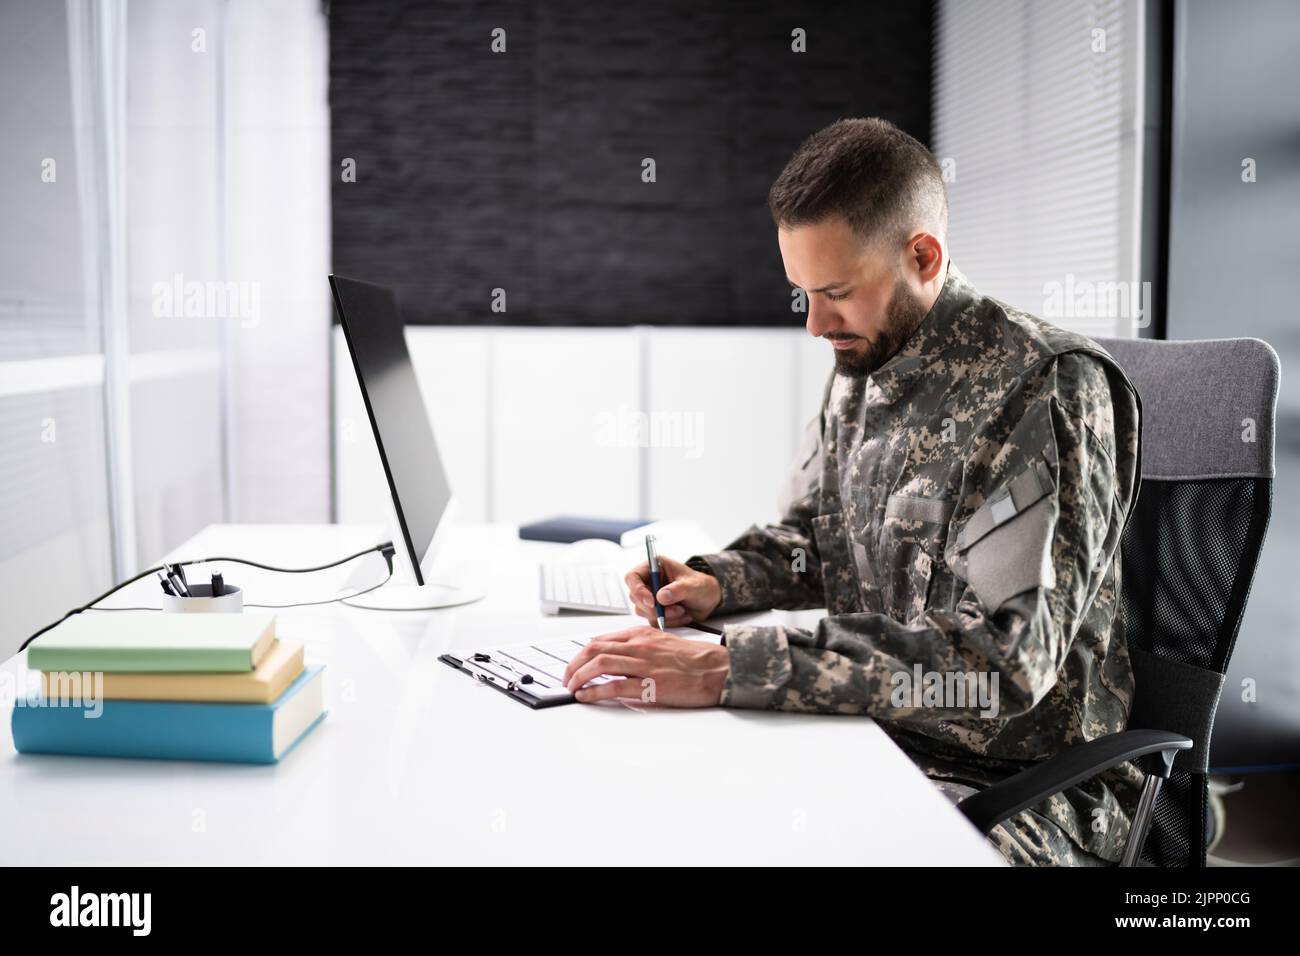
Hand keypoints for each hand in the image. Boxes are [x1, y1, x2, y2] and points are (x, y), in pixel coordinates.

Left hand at [562, 626, 728, 706]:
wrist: (716, 670)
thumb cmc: (692, 659)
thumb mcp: (661, 643)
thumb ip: (638, 647)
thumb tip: (615, 659)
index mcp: (641, 634)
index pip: (601, 640)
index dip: (581, 654)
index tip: (574, 665)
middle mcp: (639, 645)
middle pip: (594, 650)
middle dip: (573, 664)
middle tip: (566, 678)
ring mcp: (644, 664)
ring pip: (599, 664)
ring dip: (578, 677)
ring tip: (571, 688)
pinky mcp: (650, 684)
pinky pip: (614, 686)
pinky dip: (594, 691)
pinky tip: (586, 696)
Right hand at [624, 555, 720, 626]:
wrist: (709, 600)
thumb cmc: (701, 586)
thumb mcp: (693, 585)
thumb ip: (678, 590)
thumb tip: (661, 597)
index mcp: (654, 567)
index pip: (633, 577)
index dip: (638, 590)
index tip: (652, 602)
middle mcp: (649, 582)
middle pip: (635, 597)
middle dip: (655, 608)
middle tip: (676, 610)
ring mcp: (651, 597)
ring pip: (644, 612)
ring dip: (665, 615)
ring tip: (683, 610)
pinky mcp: (655, 611)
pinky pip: (654, 621)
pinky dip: (669, 621)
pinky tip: (683, 615)